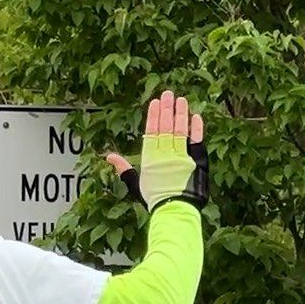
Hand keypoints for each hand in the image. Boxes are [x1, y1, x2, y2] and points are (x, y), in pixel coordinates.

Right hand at [106, 90, 207, 210]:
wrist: (173, 210)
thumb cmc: (154, 198)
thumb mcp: (135, 183)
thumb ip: (123, 168)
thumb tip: (108, 156)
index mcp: (150, 158)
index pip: (151, 132)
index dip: (153, 116)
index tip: (155, 102)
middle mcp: (164, 154)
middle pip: (165, 127)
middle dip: (166, 109)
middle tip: (168, 94)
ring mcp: (180, 156)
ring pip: (180, 130)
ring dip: (180, 114)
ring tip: (180, 100)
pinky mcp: (195, 160)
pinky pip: (196, 140)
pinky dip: (196, 128)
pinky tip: (195, 116)